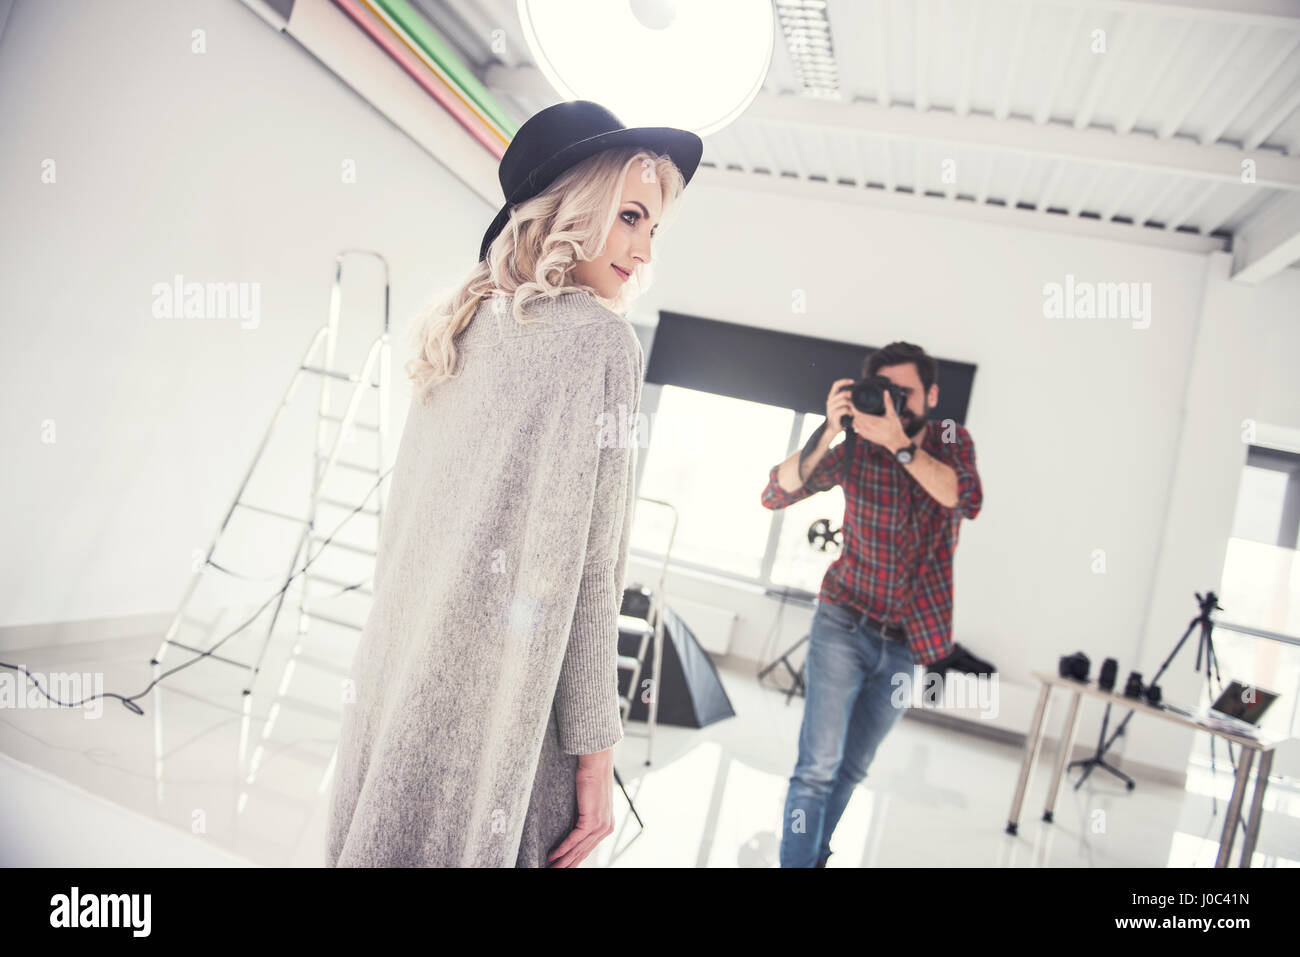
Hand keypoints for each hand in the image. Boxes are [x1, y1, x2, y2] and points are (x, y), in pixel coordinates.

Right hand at [547, 751, 614, 866]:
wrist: (596, 763)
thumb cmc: (591, 777)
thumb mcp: (588, 802)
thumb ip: (583, 816)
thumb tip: (572, 826)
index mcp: (606, 825)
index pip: (588, 848)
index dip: (575, 859)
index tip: (563, 866)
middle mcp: (606, 828)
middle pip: (583, 852)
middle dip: (568, 864)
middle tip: (553, 872)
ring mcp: (600, 825)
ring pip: (578, 849)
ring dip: (563, 861)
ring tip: (551, 868)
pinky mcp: (592, 821)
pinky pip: (574, 840)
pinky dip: (562, 849)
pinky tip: (552, 856)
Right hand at [825, 379, 854, 436]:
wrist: (832, 428)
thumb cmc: (839, 416)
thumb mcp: (840, 405)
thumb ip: (845, 398)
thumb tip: (855, 392)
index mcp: (831, 397)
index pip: (836, 384)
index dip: (844, 381)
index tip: (853, 381)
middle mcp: (830, 401)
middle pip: (843, 393)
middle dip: (852, 395)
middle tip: (857, 400)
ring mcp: (831, 408)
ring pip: (844, 401)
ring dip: (852, 404)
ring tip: (855, 409)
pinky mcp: (834, 415)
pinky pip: (845, 410)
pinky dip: (851, 411)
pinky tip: (852, 415)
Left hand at [849, 389, 909, 453]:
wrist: (895, 442)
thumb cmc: (894, 429)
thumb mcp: (892, 414)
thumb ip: (888, 402)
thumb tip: (886, 392)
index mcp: (872, 421)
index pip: (857, 413)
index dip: (854, 407)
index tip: (854, 402)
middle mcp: (867, 427)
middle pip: (854, 417)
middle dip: (854, 411)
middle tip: (856, 406)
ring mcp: (865, 433)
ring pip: (854, 424)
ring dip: (855, 418)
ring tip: (858, 413)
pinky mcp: (866, 436)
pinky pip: (857, 429)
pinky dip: (857, 424)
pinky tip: (860, 421)